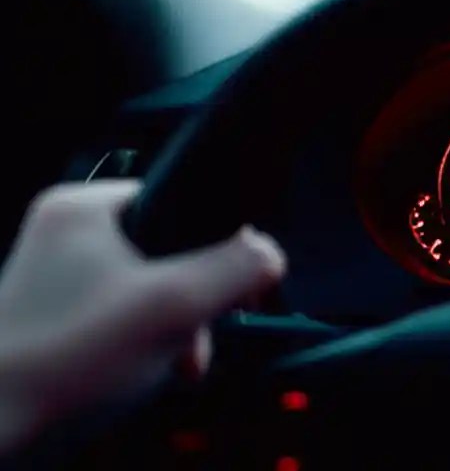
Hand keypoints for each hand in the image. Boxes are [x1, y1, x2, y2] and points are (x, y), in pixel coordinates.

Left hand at [0, 180, 285, 452]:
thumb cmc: (68, 358)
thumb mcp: (173, 306)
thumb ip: (236, 269)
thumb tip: (271, 253)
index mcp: (83, 207)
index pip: (178, 198)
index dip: (218, 241)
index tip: (236, 287)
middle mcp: (65, 233)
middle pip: (169, 250)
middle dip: (195, 301)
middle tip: (197, 341)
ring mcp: (57, 279)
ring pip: (150, 290)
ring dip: (174, 329)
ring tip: (172, 366)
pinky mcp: (56, 320)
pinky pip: (124, 318)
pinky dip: (145, 345)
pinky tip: (146, 374)